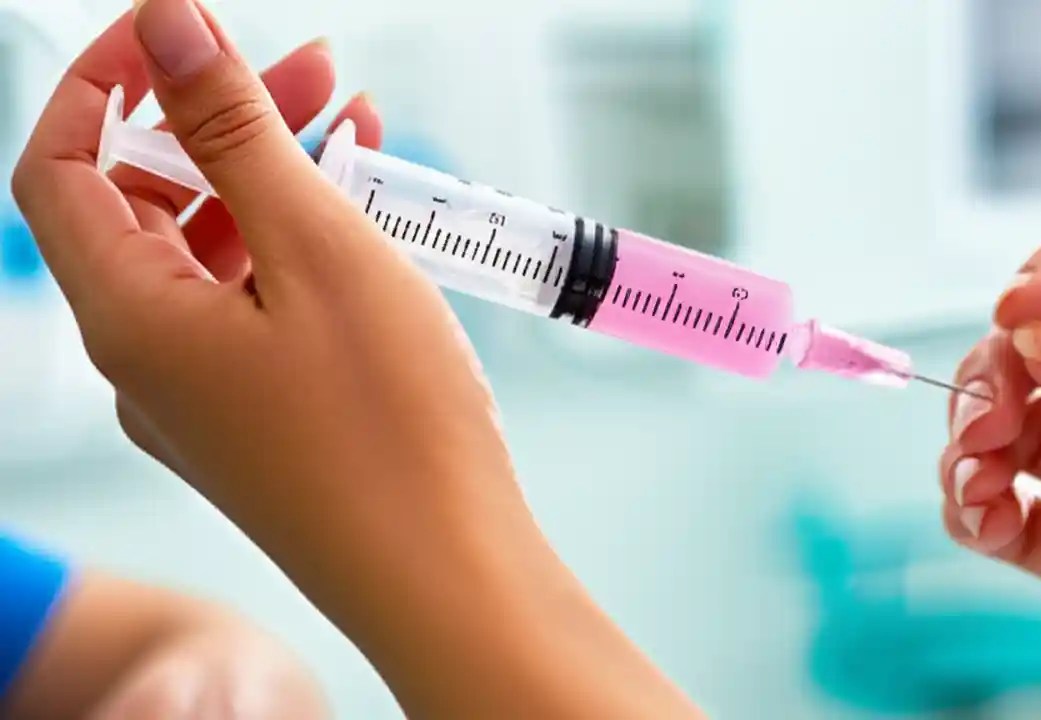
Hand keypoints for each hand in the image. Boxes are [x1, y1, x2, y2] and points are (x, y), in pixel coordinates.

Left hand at [13, 2, 694, 716]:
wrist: (447, 576)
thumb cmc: (389, 429)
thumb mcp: (317, 251)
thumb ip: (235, 133)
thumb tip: (169, 26)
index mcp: (133, 319)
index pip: (62, 165)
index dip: (108, 81)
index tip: (185, 26)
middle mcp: (149, 362)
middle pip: (151, 204)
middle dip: (224, 121)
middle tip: (318, 68)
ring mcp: (206, 397)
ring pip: (215, 255)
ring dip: (275, 181)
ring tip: (362, 130)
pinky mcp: (262, 419)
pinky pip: (258, 308)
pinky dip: (300, 250)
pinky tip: (369, 217)